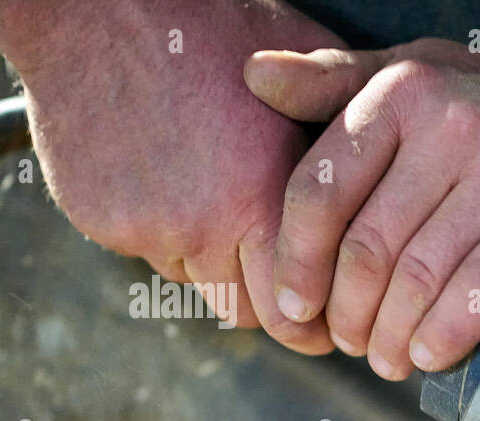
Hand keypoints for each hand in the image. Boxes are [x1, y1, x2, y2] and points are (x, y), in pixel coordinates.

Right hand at [4, 0, 344, 352]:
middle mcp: (201, 229)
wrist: (96, 5)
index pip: (291, 318)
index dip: (311, 330)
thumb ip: (339, 141)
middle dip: (270, 302)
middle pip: (246, 311)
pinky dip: (163, 230)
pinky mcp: (101, 220)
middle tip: (287, 286)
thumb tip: (383, 191)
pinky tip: (173, 179)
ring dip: (216, 262)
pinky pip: (147, 248)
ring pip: (197, 281)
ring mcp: (145, 228)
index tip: (325, 327)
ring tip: (224, 209)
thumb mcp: (300, 79)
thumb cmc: (211, 26)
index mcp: (259, 202)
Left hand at [244, 39, 479, 377]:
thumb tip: (255, 78)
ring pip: (423, 276)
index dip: (297, 263)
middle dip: (349, 313)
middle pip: (369, 246)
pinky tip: (432, 355)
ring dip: (394, 335)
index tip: (295, 308)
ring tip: (389, 359)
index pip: (321, 190)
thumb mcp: (424, 76)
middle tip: (352, 344)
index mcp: (406, 91)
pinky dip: (449, 334)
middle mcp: (456, 123)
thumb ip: (339, 82)